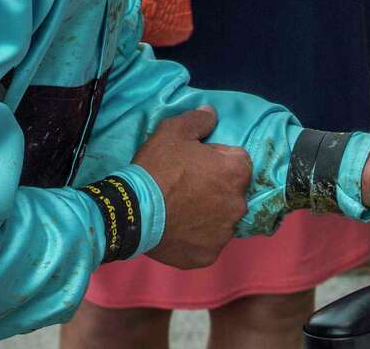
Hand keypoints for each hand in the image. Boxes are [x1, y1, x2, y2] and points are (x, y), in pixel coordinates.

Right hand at [132, 107, 251, 268]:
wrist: (131, 212)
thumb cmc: (157, 168)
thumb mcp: (174, 130)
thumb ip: (199, 119)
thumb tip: (212, 113)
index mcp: (236, 173)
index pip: (237, 160)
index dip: (217, 158)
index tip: (197, 162)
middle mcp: (238, 204)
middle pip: (232, 191)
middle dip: (216, 187)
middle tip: (187, 186)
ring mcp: (224, 233)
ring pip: (221, 218)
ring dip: (209, 213)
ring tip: (181, 209)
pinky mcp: (208, 255)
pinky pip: (207, 241)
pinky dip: (197, 236)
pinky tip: (178, 229)